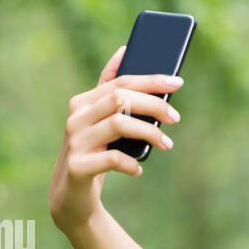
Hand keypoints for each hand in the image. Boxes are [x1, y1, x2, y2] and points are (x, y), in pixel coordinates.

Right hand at [48, 45, 183, 232]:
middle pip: (120, 98)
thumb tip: (124, 51)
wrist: (70, 198)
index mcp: (83, 102)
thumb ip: (109, 91)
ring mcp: (75, 142)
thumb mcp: (100, 122)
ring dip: (149, 132)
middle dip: (153, 104)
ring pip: (119, 124)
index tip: (178, 82)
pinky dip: (131, 164)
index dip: (151, 80)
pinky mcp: (78, 167)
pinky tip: (138, 169)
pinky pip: (112, 159)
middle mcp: (76, 118)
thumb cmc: (93, 154)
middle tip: (176, 117)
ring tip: (166, 144)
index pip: (120, 82)